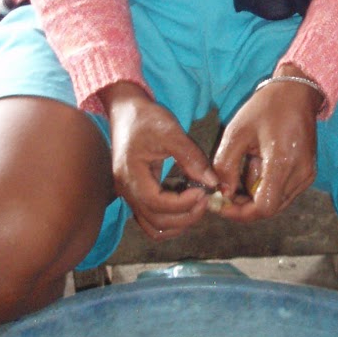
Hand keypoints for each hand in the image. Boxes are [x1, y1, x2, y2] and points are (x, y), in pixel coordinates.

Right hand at [102, 83, 218, 239]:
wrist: (125, 110)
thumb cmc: (145, 117)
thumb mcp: (171, 132)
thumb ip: (192, 158)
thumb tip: (212, 182)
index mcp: (131, 175)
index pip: (158, 204)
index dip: (183, 203)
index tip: (203, 191)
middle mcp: (126, 190)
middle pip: (156, 221)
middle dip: (186, 216)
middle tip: (206, 200)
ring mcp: (129, 194)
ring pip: (153, 226)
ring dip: (178, 223)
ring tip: (197, 205)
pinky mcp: (136, 194)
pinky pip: (150, 219)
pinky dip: (169, 220)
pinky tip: (186, 206)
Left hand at [212, 75, 319, 223]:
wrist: (296, 92)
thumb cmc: (267, 107)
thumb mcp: (237, 132)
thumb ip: (226, 166)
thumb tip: (222, 193)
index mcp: (282, 162)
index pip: (263, 208)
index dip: (239, 212)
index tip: (220, 204)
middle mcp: (300, 174)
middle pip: (269, 208)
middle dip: (243, 204)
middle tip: (224, 189)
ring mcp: (307, 175)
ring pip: (275, 202)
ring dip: (254, 195)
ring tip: (245, 166)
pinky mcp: (308, 174)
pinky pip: (283, 192)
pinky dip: (266, 187)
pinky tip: (257, 165)